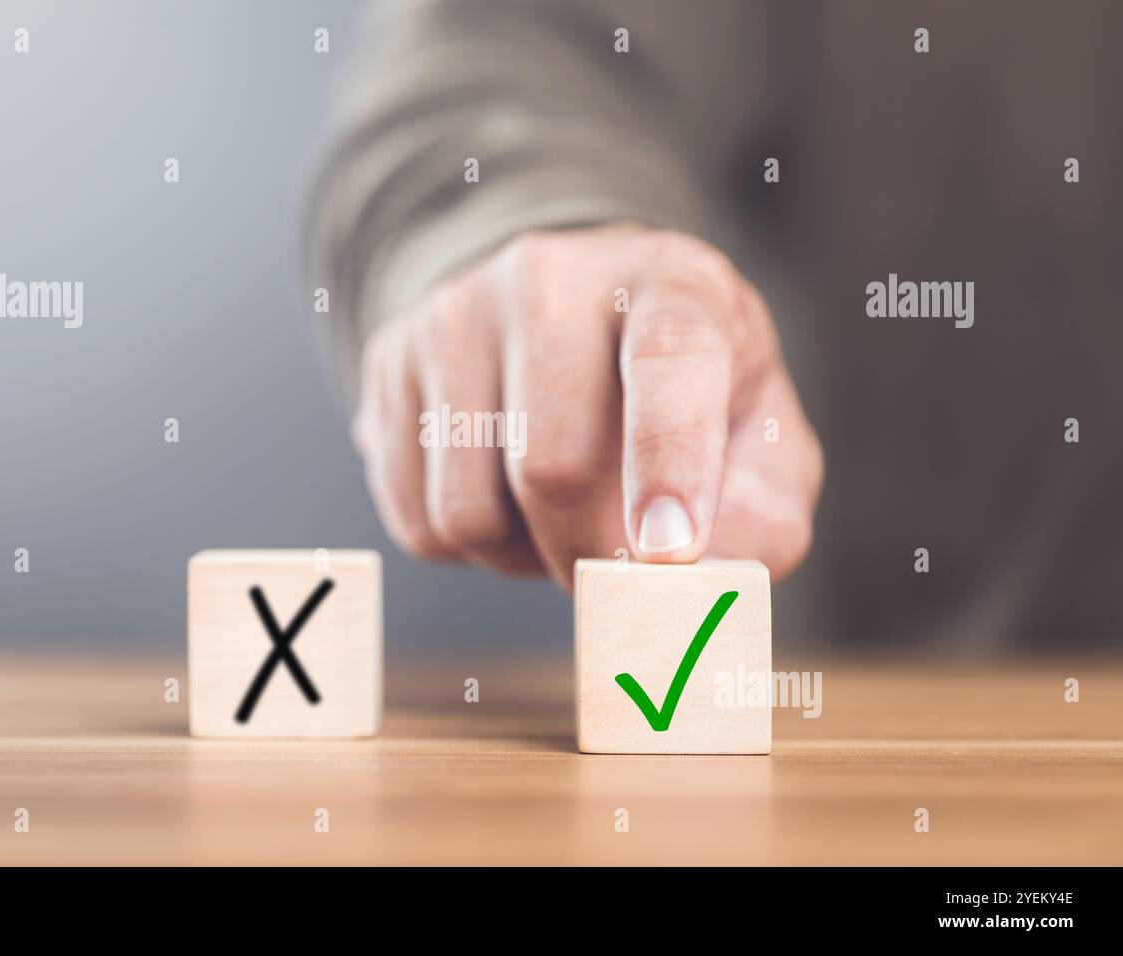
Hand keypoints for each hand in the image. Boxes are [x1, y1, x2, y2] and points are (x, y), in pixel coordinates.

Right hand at [351, 223, 823, 587]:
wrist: (568, 313)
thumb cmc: (682, 393)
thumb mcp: (756, 433)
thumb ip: (765, 514)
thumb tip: (699, 584)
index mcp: (669, 281)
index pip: (668, 360)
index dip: (668, 462)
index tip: (670, 554)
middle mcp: (548, 278)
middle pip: (551, 466)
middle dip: (590, 553)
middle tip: (618, 562)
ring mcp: (453, 315)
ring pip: (467, 510)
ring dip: (522, 558)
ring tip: (557, 518)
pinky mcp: (390, 362)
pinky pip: (416, 520)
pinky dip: (469, 551)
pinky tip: (504, 503)